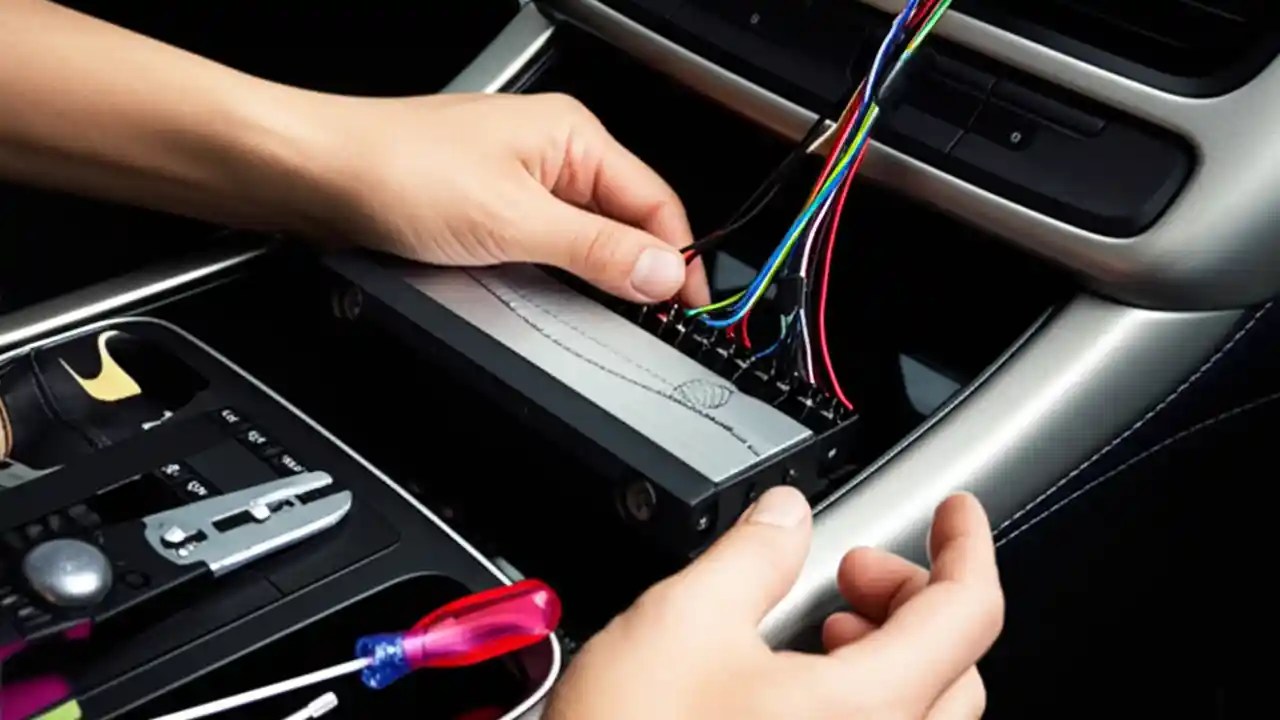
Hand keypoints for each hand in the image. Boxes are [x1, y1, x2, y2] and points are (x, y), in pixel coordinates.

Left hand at [300, 92, 709, 305]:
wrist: (317, 175)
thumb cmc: (398, 170)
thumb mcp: (514, 222)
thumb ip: (595, 250)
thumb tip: (661, 271)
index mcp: (573, 136)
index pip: (656, 202)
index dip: (679, 258)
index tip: (687, 306)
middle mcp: (553, 152)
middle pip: (625, 220)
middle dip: (640, 269)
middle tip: (651, 321)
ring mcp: (521, 179)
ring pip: (586, 235)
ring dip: (598, 272)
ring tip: (605, 311)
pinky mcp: (491, 207)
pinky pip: (548, 242)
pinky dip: (559, 271)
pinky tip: (555, 294)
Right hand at [544, 488, 1004, 719]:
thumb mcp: (682, 623)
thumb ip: (752, 556)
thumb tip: (784, 518)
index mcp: (865, 710)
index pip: (967, 615)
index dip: (964, 547)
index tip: (954, 516)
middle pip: (956, 671)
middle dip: (911, 602)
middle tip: (851, 574)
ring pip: (922, 718)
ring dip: (891, 657)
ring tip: (823, 633)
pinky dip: (863, 704)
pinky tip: (796, 692)